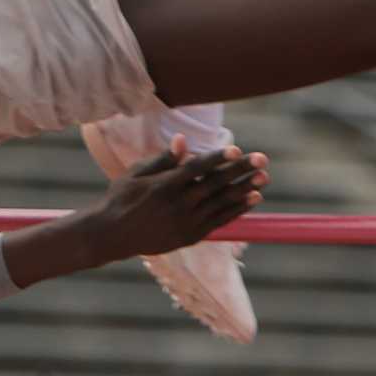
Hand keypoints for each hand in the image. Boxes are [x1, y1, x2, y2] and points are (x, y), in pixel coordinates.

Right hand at [85, 137, 266, 263]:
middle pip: (216, 184)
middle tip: (262, 159)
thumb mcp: (136, 174)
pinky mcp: (191, 236)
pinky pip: (220, 220)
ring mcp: (186, 222)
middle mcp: (178, 205)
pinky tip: (253, 198)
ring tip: (264, 177)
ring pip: (222, 203)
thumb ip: (164, 159)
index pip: (197, 169)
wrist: (111, 235)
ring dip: (245, 189)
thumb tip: (184, 140)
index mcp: (164, 185)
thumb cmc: (122, 198)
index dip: (218, 158)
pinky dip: (238, 209)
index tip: (236, 149)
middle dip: (241, 170)